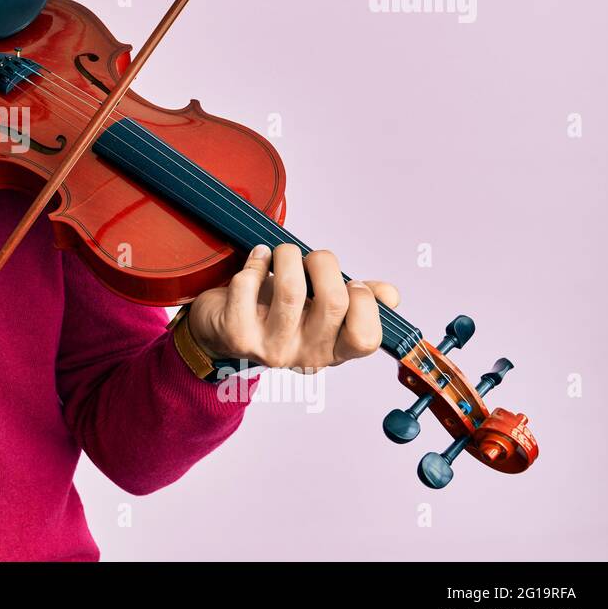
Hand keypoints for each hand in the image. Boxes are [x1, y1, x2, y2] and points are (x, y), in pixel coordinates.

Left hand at [186, 243, 399, 372]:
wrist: (218, 330)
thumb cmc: (275, 312)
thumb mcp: (319, 309)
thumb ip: (357, 300)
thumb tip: (389, 295)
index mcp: (332, 350)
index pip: (366, 339)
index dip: (365, 302)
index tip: (351, 282)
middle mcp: (304, 355)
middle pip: (333, 303)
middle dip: (324, 264)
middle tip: (312, 258)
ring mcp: (269, 349)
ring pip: (290, 290)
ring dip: (288, 256)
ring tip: (282, 252)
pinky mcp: (237, 334)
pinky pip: (248, 286)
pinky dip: (255, 262)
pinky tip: (257, 259)